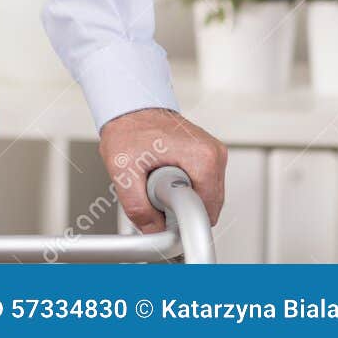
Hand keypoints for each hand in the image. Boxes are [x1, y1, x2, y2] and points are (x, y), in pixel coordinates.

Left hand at [98, 107, 226, 232]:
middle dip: (181, 208)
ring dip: (182, 198)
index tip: (163, 216)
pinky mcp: (209, 156)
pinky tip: (165, 176)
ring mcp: (214, 154)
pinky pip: (202, 186)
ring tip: (158, 179)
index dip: (182, 220)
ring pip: (206, 198)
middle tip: (154, 191)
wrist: (130, 106)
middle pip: (208, 206)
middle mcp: (215, 154)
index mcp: (203, 157)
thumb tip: (153, 231)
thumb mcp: (122, 170)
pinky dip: (185, 188)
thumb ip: (137, 206)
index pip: (206, 211)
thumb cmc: (128, 129)